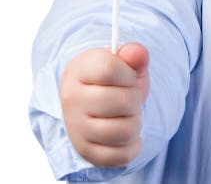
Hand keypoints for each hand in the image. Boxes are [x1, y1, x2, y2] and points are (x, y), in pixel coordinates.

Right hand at [59, 43, 149, 167]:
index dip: (128, 73)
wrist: (95, 102)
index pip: (109, 70)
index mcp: (79, 70)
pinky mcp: (85, 151)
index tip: (128, 76)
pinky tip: (128, 135)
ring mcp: (76, 128)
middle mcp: (71, 99)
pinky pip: (120, 156)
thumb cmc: (113, 80)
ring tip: (127, 116)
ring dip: (135, 123)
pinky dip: (133, 146)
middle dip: (136, 99)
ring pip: (123, 131)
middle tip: (128, 98)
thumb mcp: (124, 63)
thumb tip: (138, 54)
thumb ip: (134, 54)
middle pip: (122, 101)